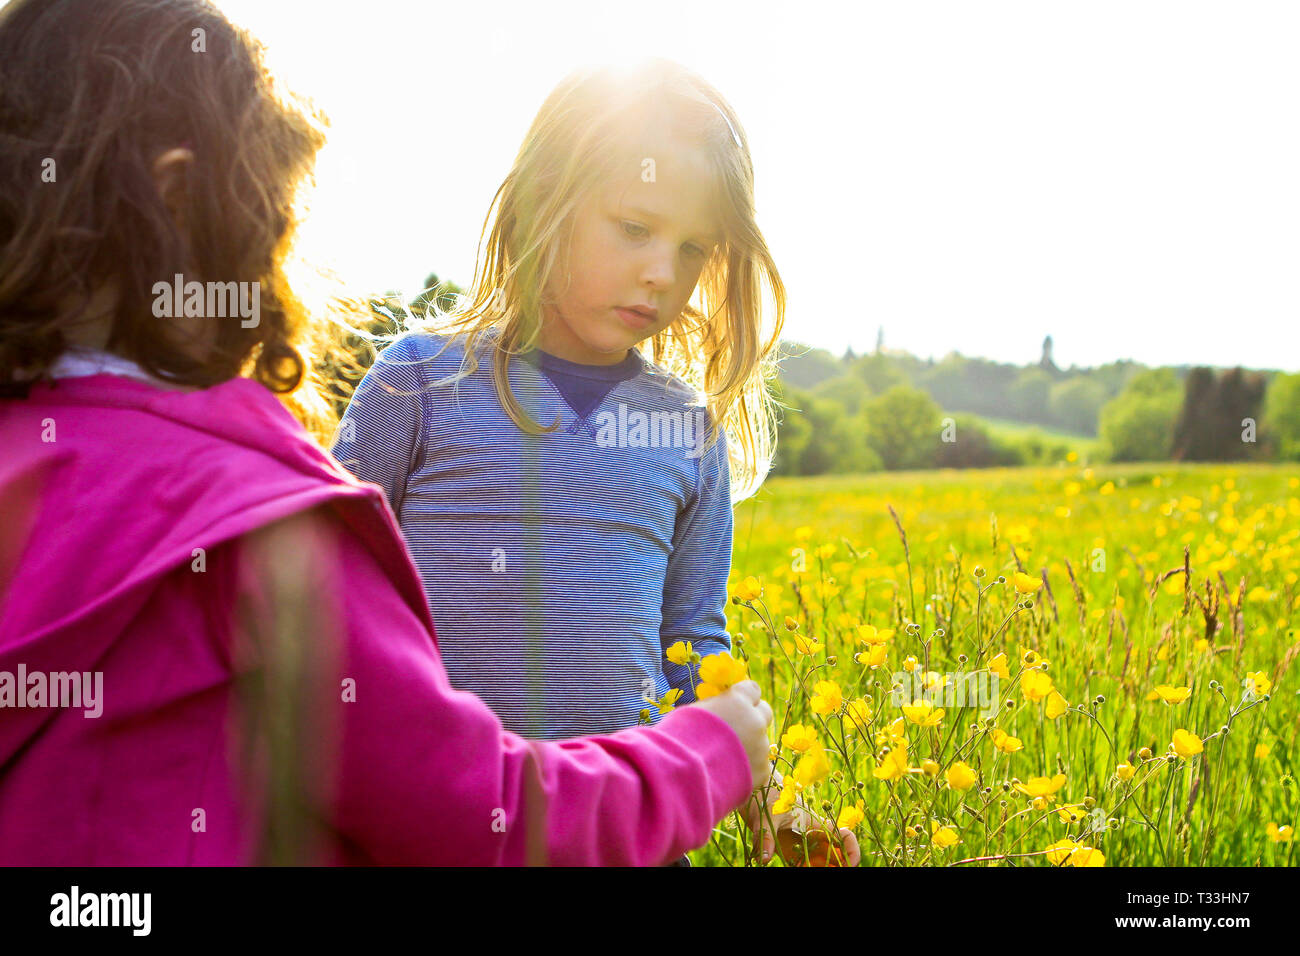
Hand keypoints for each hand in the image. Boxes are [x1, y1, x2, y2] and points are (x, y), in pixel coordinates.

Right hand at [690, 680, 773, 787]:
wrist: (685, 775)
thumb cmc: (680, 739)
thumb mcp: (692, 712)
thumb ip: (714, 708)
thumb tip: (720, 709)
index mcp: (737, 701)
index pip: (753, 689)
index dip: (744, 697)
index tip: (735, 704)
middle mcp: (755, 721)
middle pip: (764, 712)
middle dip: (753, 718)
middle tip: (735, 729)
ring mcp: (761, 747)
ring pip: (761, 742)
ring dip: (748, 746)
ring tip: (723, 759)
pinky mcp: (762, 772)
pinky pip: (760, 766)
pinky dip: (748, 769)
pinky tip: (729, 774)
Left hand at [746, 774, 861, 866]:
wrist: (753, 792)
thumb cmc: (766, 796)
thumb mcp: (767, 815)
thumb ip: (766, 836)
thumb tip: (764, 858)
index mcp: (816, 824)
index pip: (844, 835)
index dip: (852, 850)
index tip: (850, 864)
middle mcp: (813, 836)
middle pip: (833, 856)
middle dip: (834, 866)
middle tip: (820, 870)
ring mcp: (802, 845)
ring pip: (818, 863)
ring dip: (816, 868)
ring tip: (801, 867)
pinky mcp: (788, 851)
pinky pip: (800, 865)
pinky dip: (800, 869)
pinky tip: (794, 868)